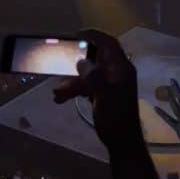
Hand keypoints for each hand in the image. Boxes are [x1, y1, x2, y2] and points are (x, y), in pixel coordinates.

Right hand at [53, 29, 140, 152]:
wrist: (123, 143)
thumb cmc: (116, 119)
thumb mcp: (103, 97)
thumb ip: (93, 77)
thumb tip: (82, 60)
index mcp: (121, 69)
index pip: (109, 44)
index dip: (93, 36)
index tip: (76, 34)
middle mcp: (117, 73)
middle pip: (95, 59)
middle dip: (76, 63)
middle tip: (60, 62)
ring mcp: (111, 84)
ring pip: (89, 75)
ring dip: (72, 82)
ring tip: (56, 93)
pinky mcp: (104, 95)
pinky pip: (88, 87)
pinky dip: (76, 91)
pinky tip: (61, 98)